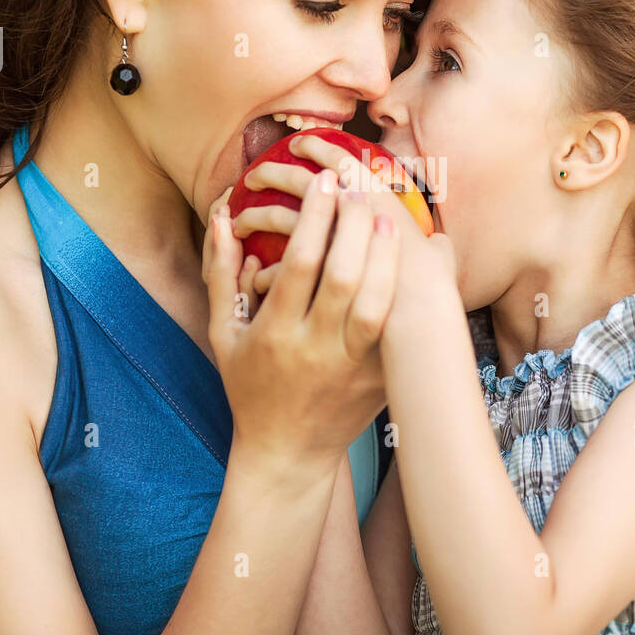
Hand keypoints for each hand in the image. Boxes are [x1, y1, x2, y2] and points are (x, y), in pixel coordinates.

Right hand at [204, 166, 398, 465]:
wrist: (286, 453)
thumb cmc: (249, 386)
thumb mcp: (223, 334)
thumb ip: (220, 273)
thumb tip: (223, 216)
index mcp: (275, 334)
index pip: (299, 264)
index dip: (315, 217)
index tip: (325, 181)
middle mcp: (316, 350)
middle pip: (344, 278)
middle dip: (356, 227)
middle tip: (361, 189)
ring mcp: (352, 367)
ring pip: (378, 306)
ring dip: (387, 258)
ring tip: (388, 219)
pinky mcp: (379, 379)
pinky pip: (399, 332)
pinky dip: (408, 295)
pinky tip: (414, 262)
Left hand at [245, 133, 457, 310]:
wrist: (419, 338)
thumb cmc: (432, 302)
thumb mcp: (439, 269)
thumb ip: (436, 255)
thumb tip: (439, 247)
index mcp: (381, 205)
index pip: (345, 162)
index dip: (320, 148)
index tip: (299, 143)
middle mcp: (351, 219)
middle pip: (301, 183)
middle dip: (275, 173)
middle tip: (255, 174)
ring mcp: (327, 251)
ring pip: (279, 219)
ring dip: (254, 215)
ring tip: (238, 221)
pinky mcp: (307, 283)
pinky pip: (273, 267)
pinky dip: (259, 269)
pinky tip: (253, 274)